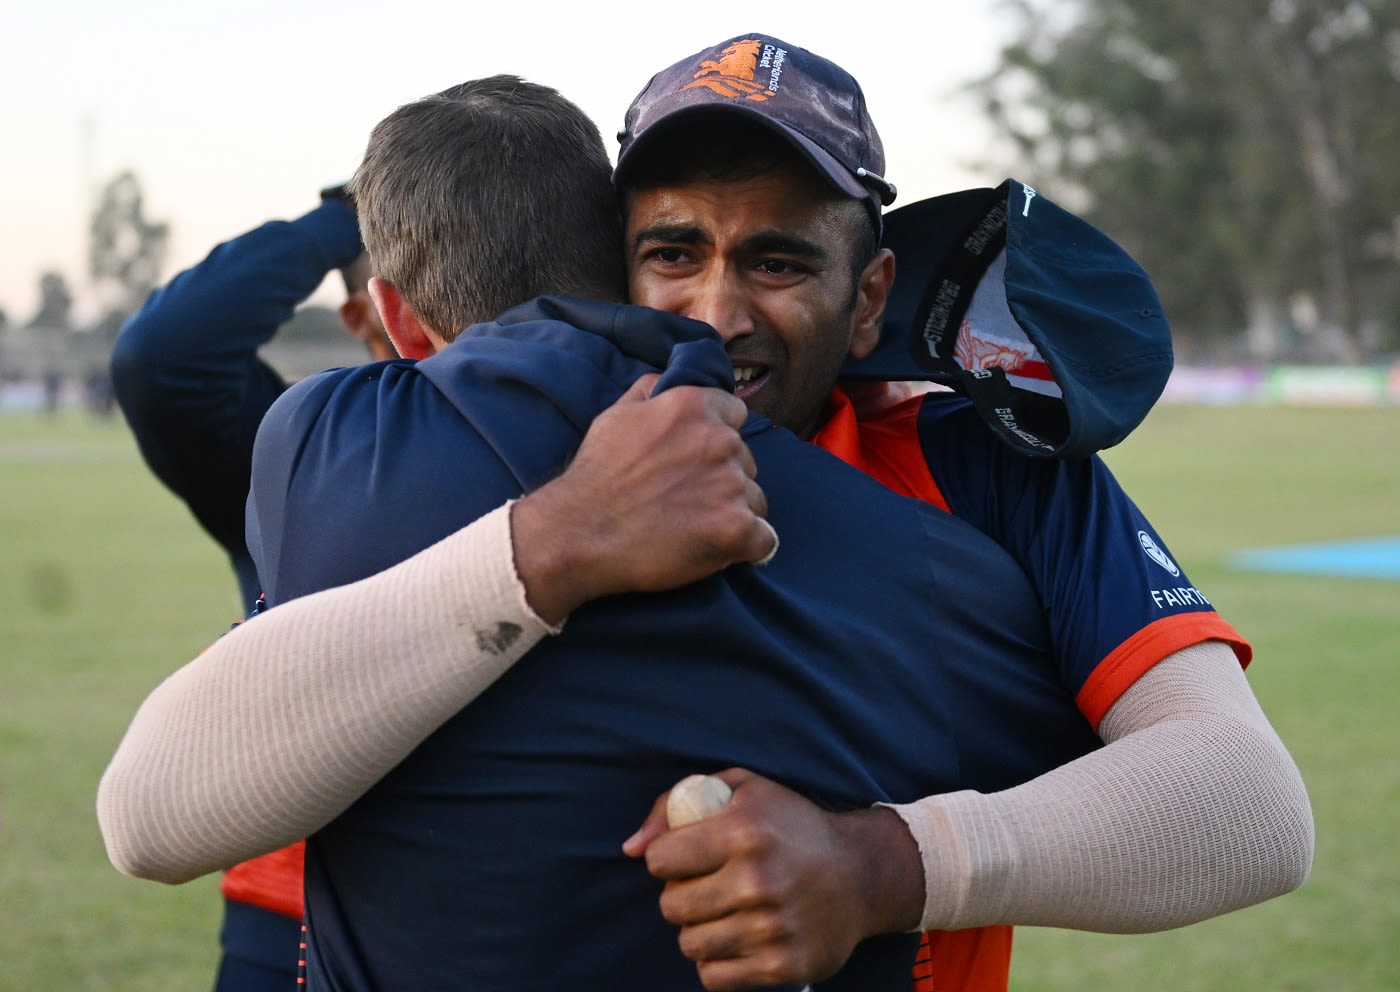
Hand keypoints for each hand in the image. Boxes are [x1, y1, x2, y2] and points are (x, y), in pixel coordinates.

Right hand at [511, 375, 776, 624]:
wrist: (578, 533)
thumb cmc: (595, 475)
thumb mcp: (616, 414)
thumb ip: (650, 390)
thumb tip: (669, 377)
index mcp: (694, 406)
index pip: (736, 416)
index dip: (716, 442)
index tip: (695, 464)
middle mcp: (720, 440)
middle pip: (747, 461)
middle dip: (724, 479)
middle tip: (686, 501)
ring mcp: (731, 485)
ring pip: (755, 501)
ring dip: (734, 513)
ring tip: (694, 528)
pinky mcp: (736, 528)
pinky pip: (765, 540)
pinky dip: (746, 548)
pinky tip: (717, 551)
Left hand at [623, 770, 923, 990]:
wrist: (860, 874)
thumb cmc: (790, 826)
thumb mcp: (741, 789)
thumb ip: (677, 803)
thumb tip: (630, 849)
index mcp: (744, 831)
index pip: (659, 860)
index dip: (669, 858)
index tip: (689, 856)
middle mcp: (758, 881)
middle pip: (670, 906)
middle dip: (682, 895)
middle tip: (711, 885)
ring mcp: (772, 928)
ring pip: (689, 943)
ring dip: (700, 928)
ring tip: (727, 910)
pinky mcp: (783, 966)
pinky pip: (713, 976)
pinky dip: (719, 960)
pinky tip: (739, 937)